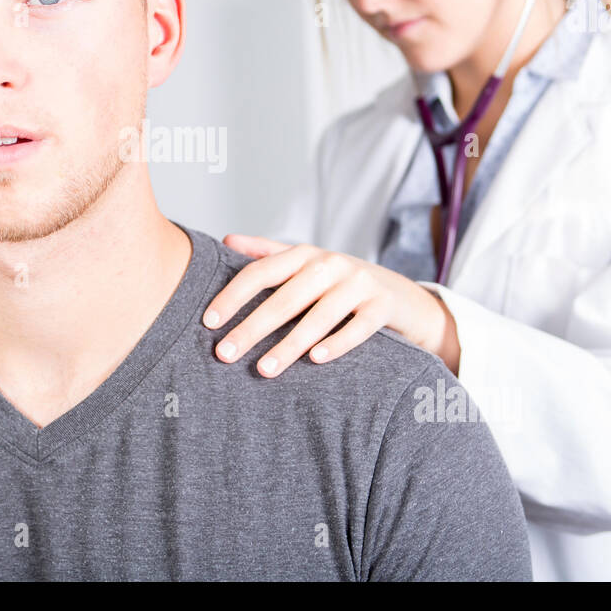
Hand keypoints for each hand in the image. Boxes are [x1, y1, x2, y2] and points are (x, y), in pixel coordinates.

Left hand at [204, 234, 460, 376]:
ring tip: (263, 370)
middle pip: (285, 298)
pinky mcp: (383, 306)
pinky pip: (358, 327)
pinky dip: (337, 343)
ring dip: (289, 345)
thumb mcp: (307, 264)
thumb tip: (226, 240)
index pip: (261, 272)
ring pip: (318, 316)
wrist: (402, 297)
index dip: (233, 296)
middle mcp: (331, 264)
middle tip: (223, 355)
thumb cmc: (341, 283)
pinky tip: (316, 360)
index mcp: (305, 254)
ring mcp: (360, 284)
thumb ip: (267, 252)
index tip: (208, 322)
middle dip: (251, 328)